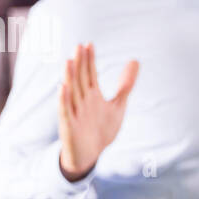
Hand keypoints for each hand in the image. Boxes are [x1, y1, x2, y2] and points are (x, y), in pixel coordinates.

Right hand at [58, 42, 138, 179]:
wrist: (90, 154)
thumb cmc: (101, 129)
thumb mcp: (118, 105)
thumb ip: (125, 85)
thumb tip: (135, 61)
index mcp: (92, 95)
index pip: (90, 74)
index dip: (90, 60)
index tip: (89, 44)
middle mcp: (82, 101)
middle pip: (80, 79)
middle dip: (80, 64)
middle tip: (79, 46)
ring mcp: (75, 112)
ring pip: (71, 92)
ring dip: (70, 77)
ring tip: (69, 61)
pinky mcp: (69, 126)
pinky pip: (65, 111)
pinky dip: (64, 100)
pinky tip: (62, 87)